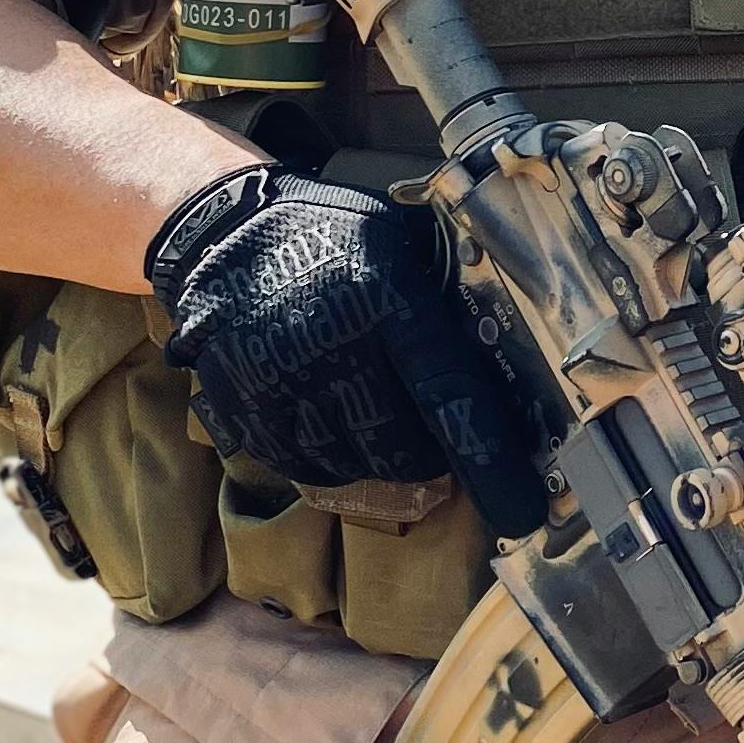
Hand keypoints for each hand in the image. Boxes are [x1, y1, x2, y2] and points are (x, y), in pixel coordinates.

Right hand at [145, 167, 549, 537]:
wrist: (222, 231)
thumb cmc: (332, 234)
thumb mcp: (400, 239)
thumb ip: (448, 293)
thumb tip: (516, 358)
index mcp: (384, 296)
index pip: (450, 397)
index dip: (490, 461)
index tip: (521, 511)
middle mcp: (330, 343)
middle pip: (401, 449)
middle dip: (425, 451)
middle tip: (423, 421)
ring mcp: (278, 382)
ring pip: (352, 466)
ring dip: (370, 451)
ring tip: (362, 399)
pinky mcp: (240, 408)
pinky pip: (300, 466)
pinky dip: (323, 452)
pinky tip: (320, 405)